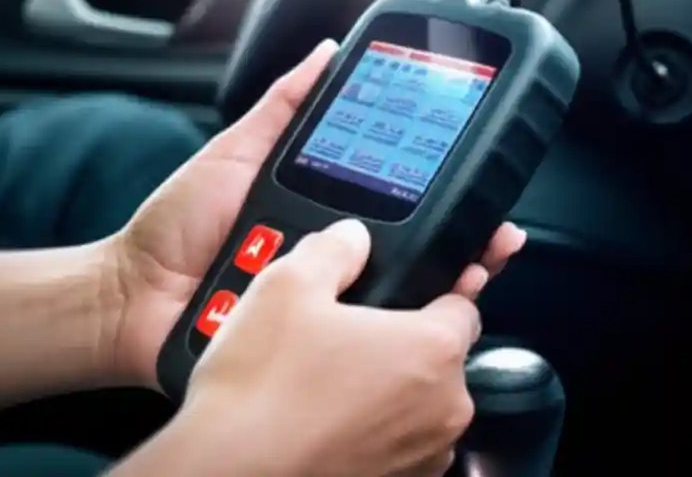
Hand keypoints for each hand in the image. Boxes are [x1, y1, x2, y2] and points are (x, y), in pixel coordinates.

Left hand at [103, 40, 526, 387]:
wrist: (130, 297)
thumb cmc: (176, 227)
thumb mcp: (236, 150)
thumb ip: (282, 106)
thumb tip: (325, 52)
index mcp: (325, 211)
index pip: (399, 202)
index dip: (443, 197)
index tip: (479, 183)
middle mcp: (334, 260)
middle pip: (414, 256)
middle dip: (464, 247)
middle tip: (496, 237)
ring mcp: (325, 304)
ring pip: (399, 301)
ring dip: (442, 288)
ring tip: (475, 268)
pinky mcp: (308, 343)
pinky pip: (356, 338)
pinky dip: (390, 328)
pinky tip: (420, 311)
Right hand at [114, 220, 476, 475]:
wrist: (227, 476)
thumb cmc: (263, 388)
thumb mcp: (286, 286)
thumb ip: (332, 249)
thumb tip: (352, 237)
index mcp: (436, 350)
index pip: (464, 306)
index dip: (434, 293)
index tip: (407, 294)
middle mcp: (446, 409)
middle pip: (440, 359)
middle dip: (403, 346)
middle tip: (347, 340)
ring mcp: (425, 457)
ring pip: (418, 406)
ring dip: (389, 393)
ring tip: (328, 386)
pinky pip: (397, 447)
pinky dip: (372, 434)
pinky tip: (325, 424)